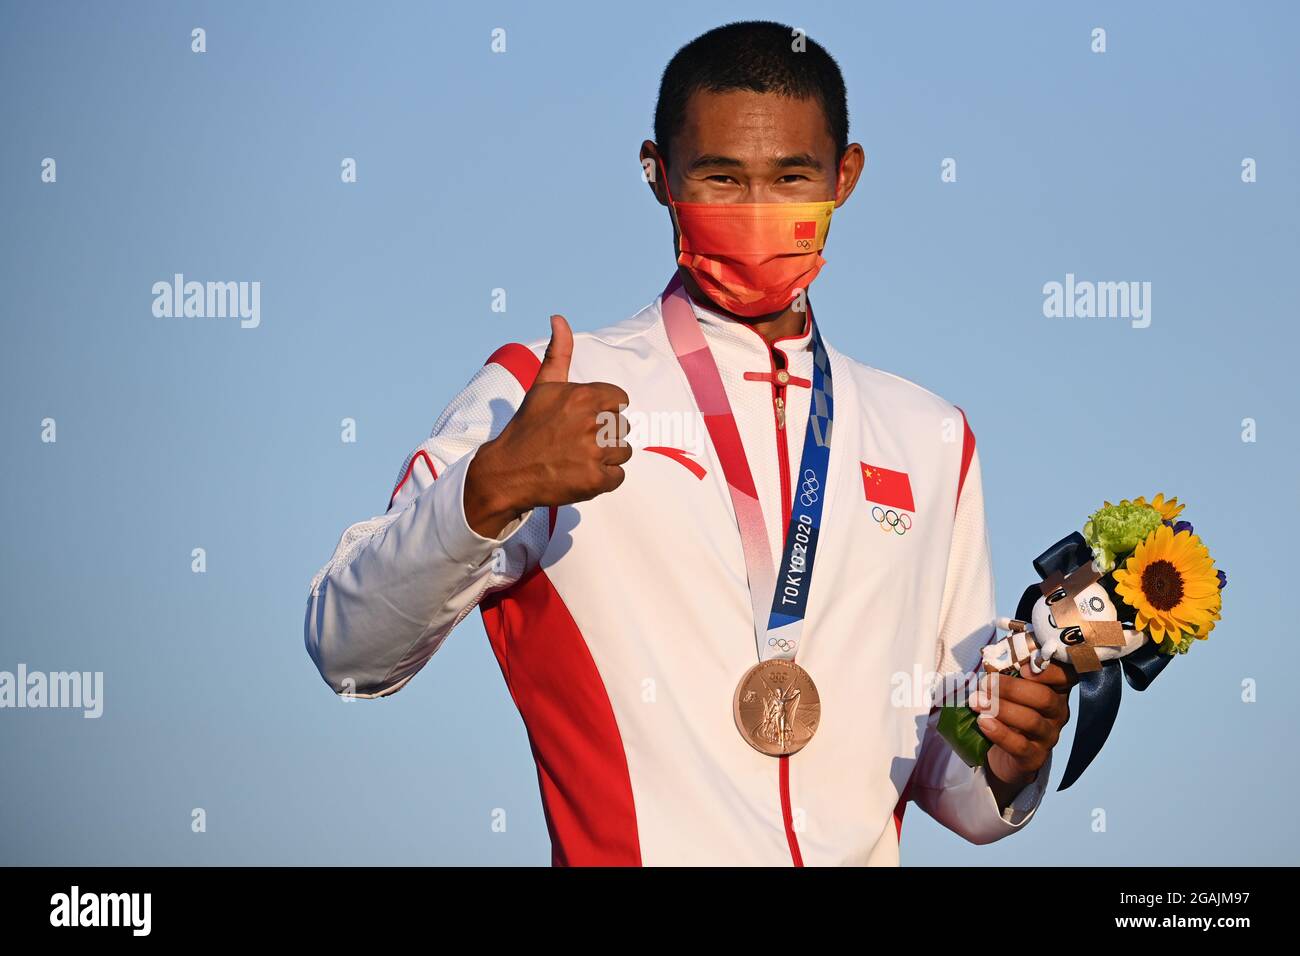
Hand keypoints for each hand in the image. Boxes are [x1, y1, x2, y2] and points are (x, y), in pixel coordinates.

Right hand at [465, 315, 630, 536]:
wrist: (507, 471)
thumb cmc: (528, 427)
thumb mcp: (542, 386)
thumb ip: (558, 353)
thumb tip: (559, 317)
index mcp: (583, 396)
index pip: (620, 400)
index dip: (604, 410)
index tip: (584, 419)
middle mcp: (590, 422)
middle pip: (623, 427)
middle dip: (603, 435)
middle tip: (575, 442)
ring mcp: (593, 452)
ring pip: (623, 452)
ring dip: (605, 458)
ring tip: (577, 458)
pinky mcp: (594, 480)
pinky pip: (618, 477)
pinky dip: (603, 479)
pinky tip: (580, 474)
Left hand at [969, 662, 1075, 809]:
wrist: (1006, 754)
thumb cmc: (1009, 711)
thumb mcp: (1010, 690)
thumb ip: (1007, 673)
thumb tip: (990, 656)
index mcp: (1055, 690)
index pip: (1066, 677)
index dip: (1049, 671)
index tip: (1024, 668)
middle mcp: (1057, 712)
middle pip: (1044, 697)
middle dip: (1011, 688)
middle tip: (986, 683)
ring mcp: (1049, 736)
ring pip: (1031, 721)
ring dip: (1001, 708)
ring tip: (977, 701)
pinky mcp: (1035, 757)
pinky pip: (1020, 745)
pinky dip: (1000, 732)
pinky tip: (983, 722)